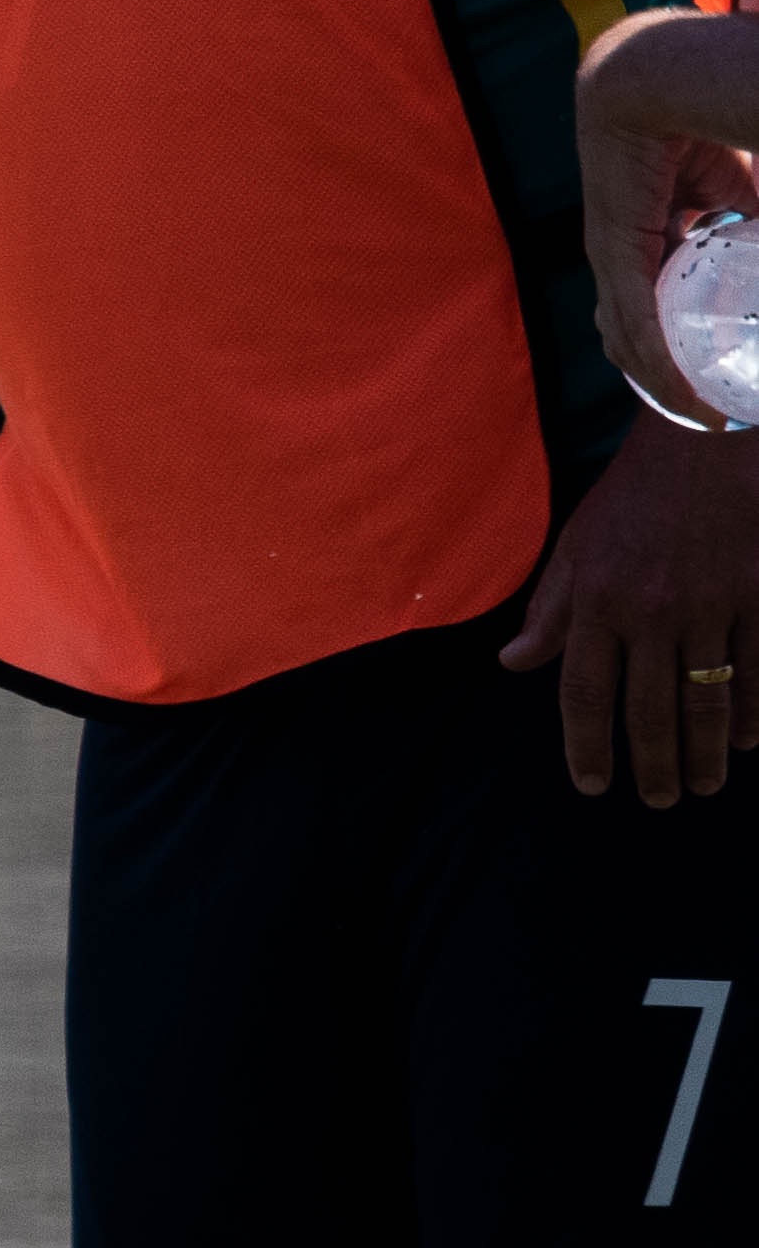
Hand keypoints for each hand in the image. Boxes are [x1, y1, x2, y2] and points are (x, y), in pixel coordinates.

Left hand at [506, 423, 758, 804]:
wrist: (704, 446)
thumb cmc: (632, 497)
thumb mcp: (574, 546)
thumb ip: (549, 610)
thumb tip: (513, 663)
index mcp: (596, 600)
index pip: (584, 691)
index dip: (586, 744)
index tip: (592, 784)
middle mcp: (650, 613)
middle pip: (650, 709)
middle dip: (652, 764)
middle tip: (656, 800)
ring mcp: (709, 609)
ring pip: (706, 701)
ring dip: (703, 752)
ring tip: (701, 786)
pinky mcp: (754, 599)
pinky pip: (754, 669)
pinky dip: (752, 709)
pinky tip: (746, 739)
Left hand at [576, 13, 758, 437]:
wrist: (659, 84)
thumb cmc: (701, 127)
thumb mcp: (738, 193)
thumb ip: (753, 226)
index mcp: (642, 242)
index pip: (647, 311)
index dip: (675, 350)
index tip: (716, 384)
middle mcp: (616, 256)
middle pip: (630, 337)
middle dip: (668, 381)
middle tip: (712, 413)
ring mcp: (610, 257)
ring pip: (630, 342)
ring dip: (665, 387)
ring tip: (705, 416)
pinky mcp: (614, 253)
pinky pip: (637, 324)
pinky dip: (662, 368)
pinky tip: (687, 399)